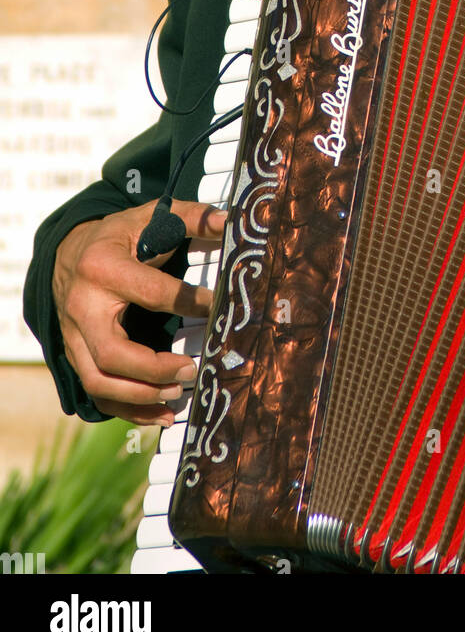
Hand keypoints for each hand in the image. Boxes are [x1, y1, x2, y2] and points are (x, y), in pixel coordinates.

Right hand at [52, 199, 225, 425]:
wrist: (68, 251)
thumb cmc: (120, 236)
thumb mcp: (150, 217)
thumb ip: (190, 217)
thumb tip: (230, 222)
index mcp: (103, 268)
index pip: (152, 292)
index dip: (190, 301)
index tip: (220, 308)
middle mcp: (82, 306)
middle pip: (112, 353)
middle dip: (155, 369)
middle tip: (192, 369)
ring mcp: (72, 335)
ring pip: (99, 381)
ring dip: (141, 396)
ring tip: (178, 395)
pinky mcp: (74, 355)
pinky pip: (96, 392)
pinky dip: (128, 410)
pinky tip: (162, 414)